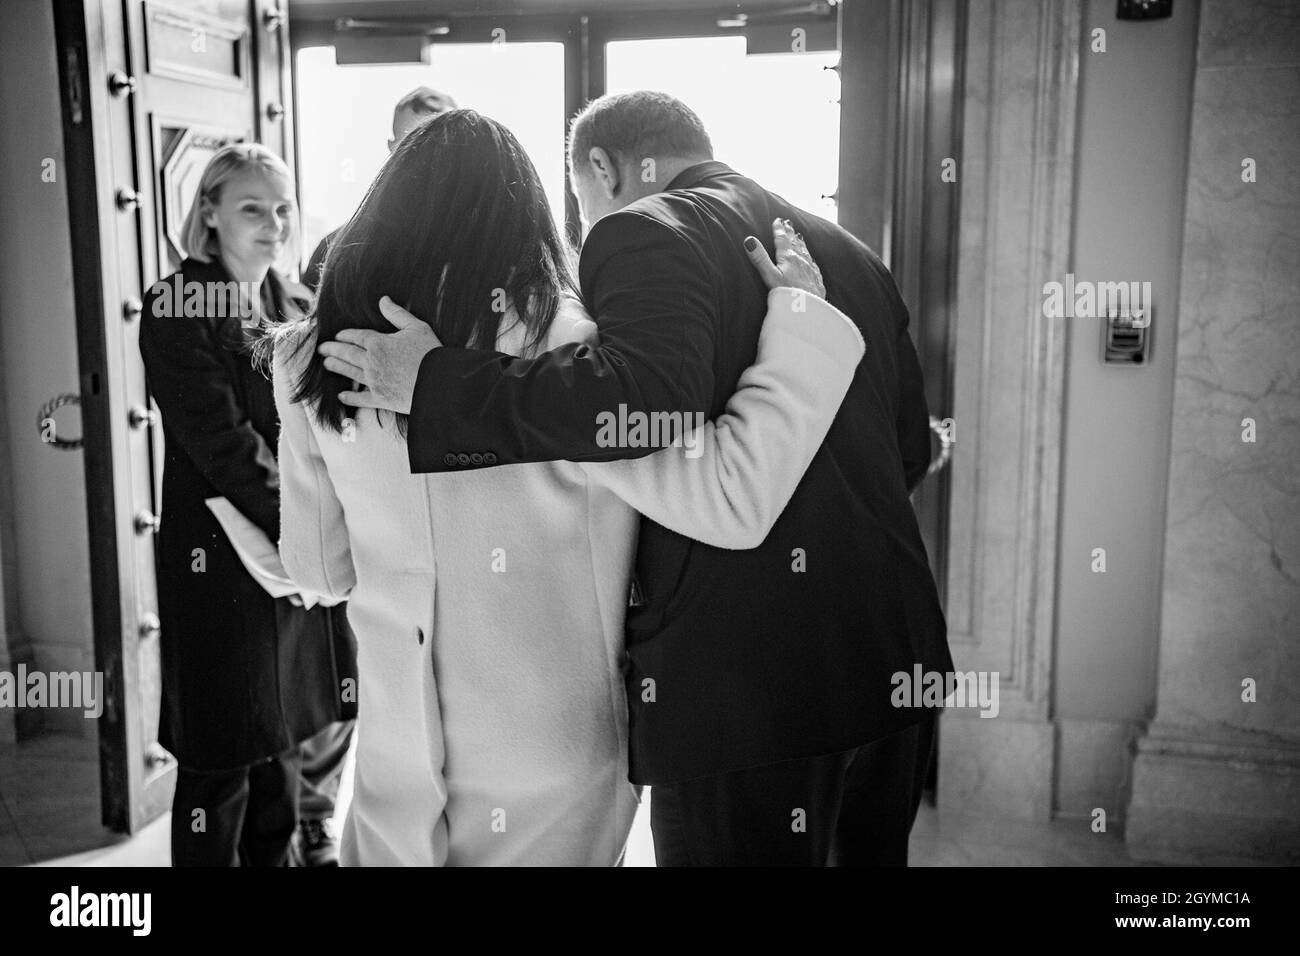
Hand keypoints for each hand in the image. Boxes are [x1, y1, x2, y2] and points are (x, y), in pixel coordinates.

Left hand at [316, 296, 442, 414]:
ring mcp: (374, 381)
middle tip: (322, 349)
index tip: (338, 335)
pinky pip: (360, 397)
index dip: (345, 335)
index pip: (356, 336)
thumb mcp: (416, 327)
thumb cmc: (430, 353)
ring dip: (336, 367)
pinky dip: (350, 397)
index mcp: (378, 343)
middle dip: (333, 349)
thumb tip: (383, 300)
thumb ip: (397, 314)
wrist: (439, 383)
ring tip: (326, 364)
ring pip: (349, 372)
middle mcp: (371, 362)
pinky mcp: (380, 398)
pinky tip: (341, 395)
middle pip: (347, 353)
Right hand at [743, 218, 824, 297]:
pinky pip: (813, 265)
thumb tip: (749, 240)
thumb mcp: (769, 276)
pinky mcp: (817, 281)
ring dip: (800, 243)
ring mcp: (811, 271)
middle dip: (790, 232)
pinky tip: (811, 260)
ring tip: (798, 236)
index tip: (777, 220)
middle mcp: (801, 261)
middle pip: (794, 243)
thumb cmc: (788, 295)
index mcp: (788, 258)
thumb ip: (760, 258)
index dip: (779, 229)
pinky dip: (810, 259)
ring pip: (805, 252)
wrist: (809, 310)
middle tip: (788, 222)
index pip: (782, 240)